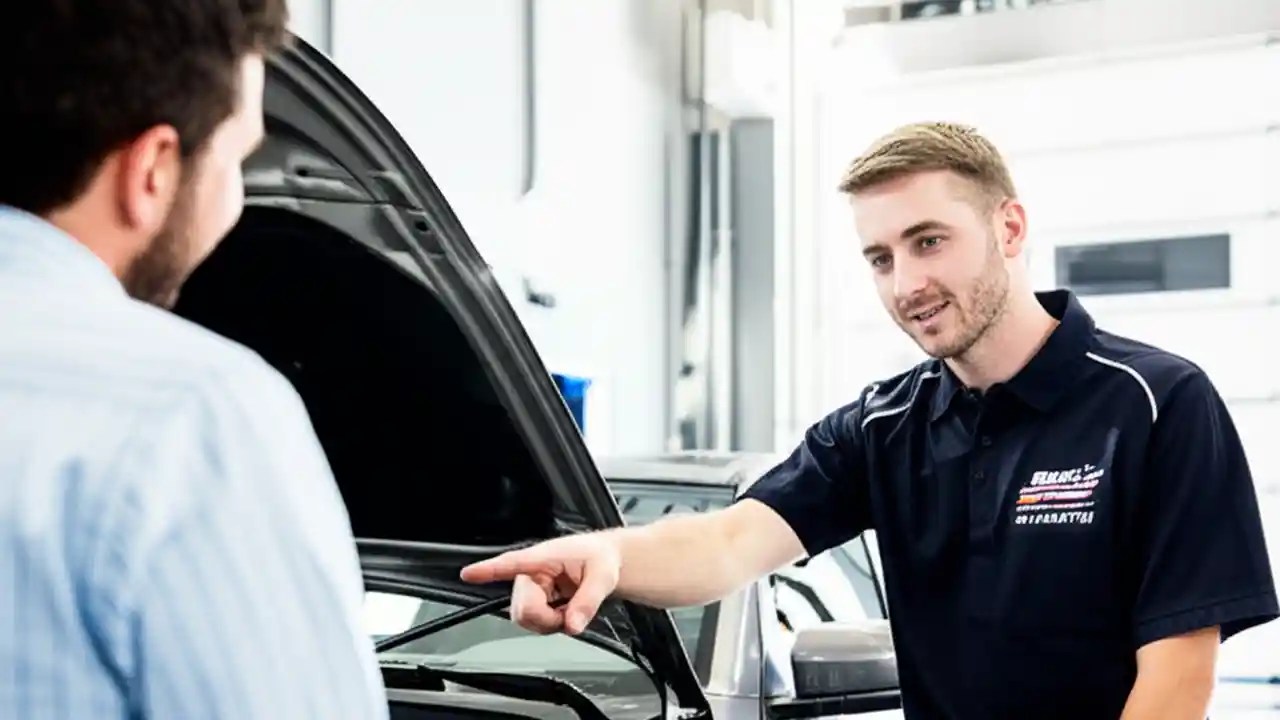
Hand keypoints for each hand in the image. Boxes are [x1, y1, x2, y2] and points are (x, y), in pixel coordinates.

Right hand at [459, 533, 621, 635]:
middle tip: (570, 615)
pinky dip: (551, 624)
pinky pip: (534, 623)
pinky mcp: (534, 602)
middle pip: (521, 608)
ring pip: (525, 619)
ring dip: (549, 623)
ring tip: (569, 609)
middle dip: (545, 619)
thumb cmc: (600, 559)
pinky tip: (564, 612)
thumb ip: (588, 602)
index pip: (513, 563)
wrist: (606, 564)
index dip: (489, 569)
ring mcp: (531, 590)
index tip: (468, 573)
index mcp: (544, 557)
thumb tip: (572, 626)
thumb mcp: (603, 577)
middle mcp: (531, 574)